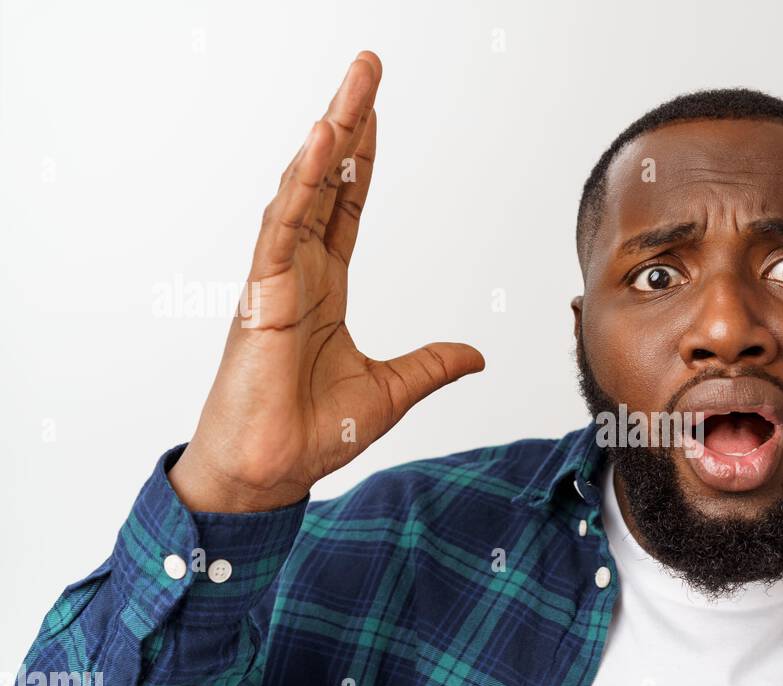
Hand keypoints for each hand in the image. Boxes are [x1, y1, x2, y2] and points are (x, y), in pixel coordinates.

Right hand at [169, 52, 484, 512]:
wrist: (271, 473)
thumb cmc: (309, 435)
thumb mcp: (391, 390)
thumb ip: (431, 365)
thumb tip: (476, 355)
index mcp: (323, 288)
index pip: (345, 208)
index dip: (361, 162)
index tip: (374, 117)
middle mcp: (297, 272)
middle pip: (325, 182)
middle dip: (347, 125)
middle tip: (366, 69)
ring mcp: (276, 279)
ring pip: (302, 190)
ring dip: (328, 135)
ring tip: (352, 86)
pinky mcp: (260, 295)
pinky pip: (282, 227)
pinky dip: (301, 182)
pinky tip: (320, 141)